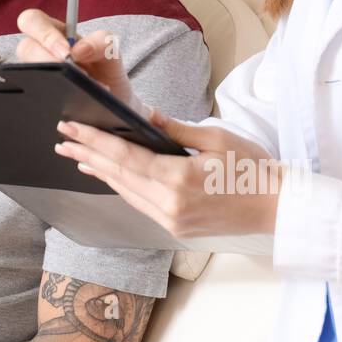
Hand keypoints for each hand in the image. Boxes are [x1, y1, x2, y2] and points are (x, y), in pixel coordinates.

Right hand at [15, 7, 149, 118]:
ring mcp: (36, 77)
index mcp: (54, 34)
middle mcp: (40, 54)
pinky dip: (51, 101)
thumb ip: (102, 43)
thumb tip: (78, 50)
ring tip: (80, 91)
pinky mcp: (38, 98)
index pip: (32, 21)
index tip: (67, 52)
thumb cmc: (107, 72)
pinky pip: (32, 97)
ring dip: (51, 81)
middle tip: (71, 72)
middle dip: (47, 59)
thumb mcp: (111, 53)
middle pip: (24, 48)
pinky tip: (71, 105)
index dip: (44, 33)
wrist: (114, 104)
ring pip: (25, 74)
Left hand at [53, 108, 283, 237]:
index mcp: (178, 179)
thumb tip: (145, 115)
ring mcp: (171, 219)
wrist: (279, 208)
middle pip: (117, 176)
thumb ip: (174, 128)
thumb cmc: (254, 169)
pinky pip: (139, 203)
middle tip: (62, 140)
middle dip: (87, 155)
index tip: (70, 129)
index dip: (93, 142)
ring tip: (77, 156)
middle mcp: (169, 204)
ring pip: (125, 192)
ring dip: (100, 172)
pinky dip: (120, 186)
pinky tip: (109, 176)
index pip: (123, 157)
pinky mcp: (176, 226)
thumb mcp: (216, 137)